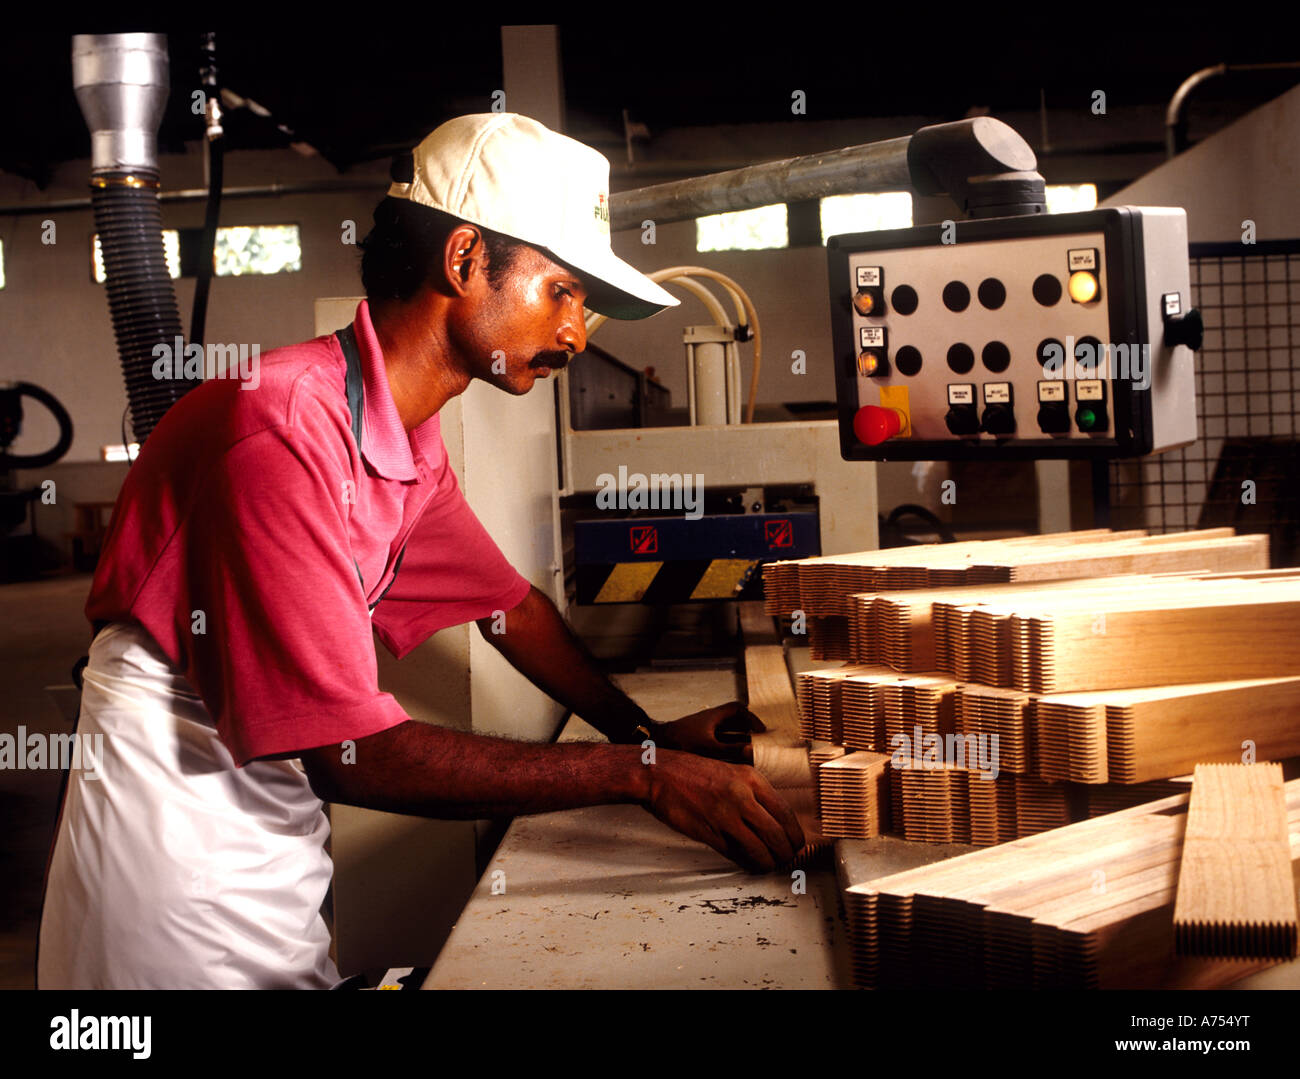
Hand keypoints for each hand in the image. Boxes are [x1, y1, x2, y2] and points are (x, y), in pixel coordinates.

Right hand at [641, 749, 804, 872]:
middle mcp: (742, 796)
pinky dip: (747, 864)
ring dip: (768, 863)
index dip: (794, 835)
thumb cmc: (692, 772)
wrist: (659, 773)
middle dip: (785, 853)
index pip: (786, 813)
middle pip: (777, 835)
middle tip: (785, 860)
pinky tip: (750, 865)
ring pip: (759, 849)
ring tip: (769, 866)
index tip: (795, 845)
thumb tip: (772, 821)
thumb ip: (752, 793)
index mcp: (751, 779)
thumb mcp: (730, 772)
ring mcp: (726, 815)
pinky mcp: (709, 832)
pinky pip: (736, 855)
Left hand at [652, 702, 764, 764]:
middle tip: (761, 741)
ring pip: (728, 732)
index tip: (762, 730)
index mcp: (715, 715)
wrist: (656, 743)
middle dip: (748, 730)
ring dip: (740, 740)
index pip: (738, 709)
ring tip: (753, 750)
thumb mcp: (709, 747)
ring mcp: (705, 730)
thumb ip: (731, 750)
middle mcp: (711, 720)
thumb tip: (751, 751)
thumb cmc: (681, 741)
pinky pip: (720, 742)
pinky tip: (735, 759)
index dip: (752, 718)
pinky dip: (729, 748)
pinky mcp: (700, 741)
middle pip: (735, 720)